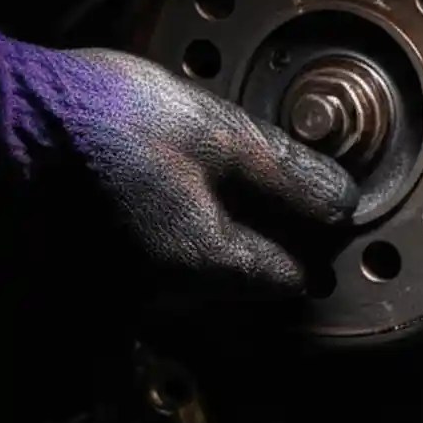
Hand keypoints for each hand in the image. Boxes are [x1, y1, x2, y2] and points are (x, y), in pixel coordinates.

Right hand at [2, 37, 357, 294]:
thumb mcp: (214, 130)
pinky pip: (139, 302)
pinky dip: (155, 272)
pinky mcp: (80, 293)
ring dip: (207, 255)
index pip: (296, 278)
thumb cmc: (89, 118)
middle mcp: (161, 303)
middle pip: (243, 292)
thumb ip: (289, 175)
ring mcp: (115, 305)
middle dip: (259, 249)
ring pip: (193, 294)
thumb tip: (343, 206)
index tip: (307, 207)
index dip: (311, 238)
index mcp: (205, 266)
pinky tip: (147, 221)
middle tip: (243, 192)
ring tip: (186, 194)